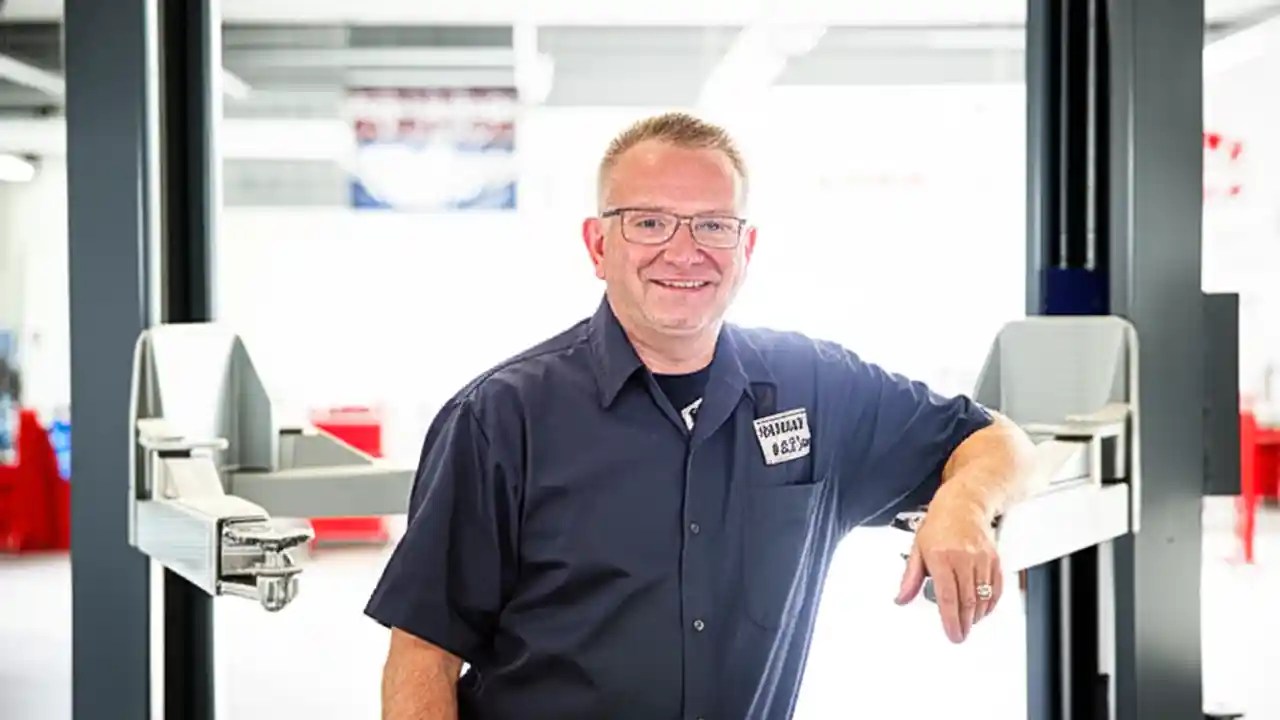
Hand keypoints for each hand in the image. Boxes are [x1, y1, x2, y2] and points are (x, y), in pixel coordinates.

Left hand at [894, 488, 1001, 643]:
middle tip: (960, 635)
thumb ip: (911, 578)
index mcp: (940, 557)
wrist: (962, 505)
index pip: (947, 597)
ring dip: (976, 616)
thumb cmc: (938, 526)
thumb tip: (902, 598)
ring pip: (982, 597)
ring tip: (969, 624)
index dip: (950, 620)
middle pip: (967, 601)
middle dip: (964, 623)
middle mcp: (963, 558)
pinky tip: (983, 611)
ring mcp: (981, 559)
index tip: (952, 634)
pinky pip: (996, 588)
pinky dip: (991, 604)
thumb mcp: (917, 549)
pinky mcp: (994, 559)